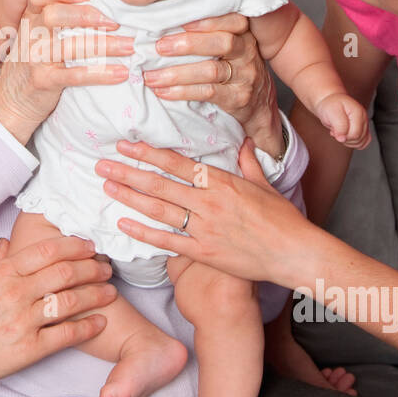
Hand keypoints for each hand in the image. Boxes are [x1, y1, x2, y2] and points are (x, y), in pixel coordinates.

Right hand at [0, 0, 134, 143]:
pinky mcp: (43, 82)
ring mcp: (34, 59)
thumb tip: (102, 1)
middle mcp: (30, 35)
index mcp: (30, 19)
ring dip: (104, 45)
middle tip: (115, 22)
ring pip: (69, 46)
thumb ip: (57, 18)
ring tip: (129, 46)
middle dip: (87, 16)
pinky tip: (120, 73)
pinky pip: (73, 75)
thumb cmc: (34, 64)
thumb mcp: (37, 36)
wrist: (11, 102)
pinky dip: (100, 73)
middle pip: (54, 15)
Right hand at [0, 232, 115, 393]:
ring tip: (110, 292)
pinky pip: (67, 335)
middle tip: (106, 268)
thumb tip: (7, 243)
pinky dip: (88, 326)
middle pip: (66, 272)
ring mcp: (23, 320)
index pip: (49, 251)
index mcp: (3, 272)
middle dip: (92, 268)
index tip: (90, 247)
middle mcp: (16, 292)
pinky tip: (101, 322)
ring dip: (96, 294)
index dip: (75, 246)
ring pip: (71, 300)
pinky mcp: (28, 349)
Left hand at [95, 135, 321, 285]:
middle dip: (128, 172)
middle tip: (102, 164)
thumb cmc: (283, 220)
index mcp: (223, 182)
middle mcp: (210, 203)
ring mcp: (205, 228)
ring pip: (159, 210)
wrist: (295, 254)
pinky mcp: (204, 253)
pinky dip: (143, 232)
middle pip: (160, 184)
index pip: (177, 163)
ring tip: (107, 186)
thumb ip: (248, 164)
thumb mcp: (265, 185)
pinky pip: (167, 241)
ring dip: (129, 197)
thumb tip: (244, 142)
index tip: (126, 144)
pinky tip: (123, 223)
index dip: (148, 152)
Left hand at [144, 13, 283, 155]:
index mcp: (243, 33)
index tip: (180, 20)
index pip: (232, 20)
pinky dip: (182, 92)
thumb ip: (205, 34)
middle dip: (188, 43)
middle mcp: (247, 52)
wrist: (258, 105)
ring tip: (151, 76)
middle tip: (159, 47)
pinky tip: (163, 91)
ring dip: (177, 73)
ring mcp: (245, 76)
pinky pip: (208, 93)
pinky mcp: (238, 98)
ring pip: (211, 70)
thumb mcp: (229, 47)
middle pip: (222, 42)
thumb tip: (159, 25)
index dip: (208, 20)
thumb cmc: (232, 69)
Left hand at [313, 91, 370, 149]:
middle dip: (344, 138)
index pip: (355, 134)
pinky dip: (352, 142)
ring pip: (361, 142)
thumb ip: (339, 126)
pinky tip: (345, 135)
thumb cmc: (330, 105)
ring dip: (347, 141)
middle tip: (336, 130)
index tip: (335, 130)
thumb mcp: (332, 112)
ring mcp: (364, 124)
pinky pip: (363, 142)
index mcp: (358, 112)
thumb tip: (343, 139)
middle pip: (358, 139)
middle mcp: (363, 118)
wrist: (330, 102)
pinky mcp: (362, 129)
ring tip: (340, 132)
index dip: (343, 135)